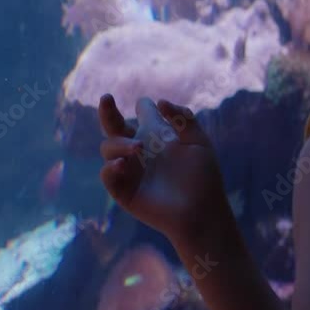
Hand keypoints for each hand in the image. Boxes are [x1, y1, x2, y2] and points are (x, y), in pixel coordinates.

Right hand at [98, 94, 227, 242]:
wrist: (201, 211)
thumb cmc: (203, 177)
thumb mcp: (199, 142)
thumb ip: (184, 118)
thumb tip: (160, 101)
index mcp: (156, 134)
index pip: (142, 113)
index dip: (143, 106)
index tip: (145, 105)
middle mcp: (138, 149)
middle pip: (113, 126)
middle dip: (106, 111)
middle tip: (107, 98)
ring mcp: (129, 169)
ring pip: (108, 148)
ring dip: (119, 144)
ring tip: (138, 148)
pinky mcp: (123, 190)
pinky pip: (107, 175)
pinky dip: (111, 168)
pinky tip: (123, 164)